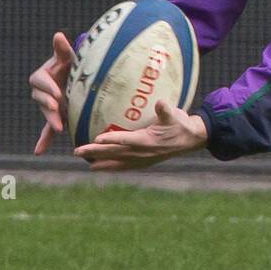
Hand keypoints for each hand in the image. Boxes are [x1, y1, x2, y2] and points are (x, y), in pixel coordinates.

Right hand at [29, 31, 76, 154]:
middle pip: (41, 98)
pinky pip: (47, 129)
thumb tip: (58, 35)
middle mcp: (44, 91)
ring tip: (59, 127)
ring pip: (46, 113)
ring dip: (51, 120)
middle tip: (56, 108)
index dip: (47, 87)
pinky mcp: (56, 116)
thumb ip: (62, 50)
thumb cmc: (74, 65)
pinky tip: (38, 152)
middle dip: (48, 104)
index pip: (39, 80)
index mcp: (44, 76)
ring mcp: (49, 105)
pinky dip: (43, 140)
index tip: (57, 93)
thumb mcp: (69, 58)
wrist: (81, 78)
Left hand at [73, 100, 208, 170]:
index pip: (125, 140)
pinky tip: (103, 167)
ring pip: (118, 163)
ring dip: (101, 163)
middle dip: (96, 153)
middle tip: (78, 151)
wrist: (192, 139)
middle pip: (115, 153)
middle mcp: (143, 152)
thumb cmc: (181, 124)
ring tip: (87, 164)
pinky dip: (113, 167)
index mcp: (148, 140)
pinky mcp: (145, 162)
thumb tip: (161, 102)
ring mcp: (143, 159)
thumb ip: (166, 110)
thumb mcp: (175, 115)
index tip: (96, 139)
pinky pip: (125, 166)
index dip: (111, 140)